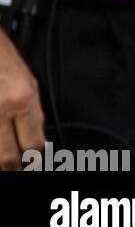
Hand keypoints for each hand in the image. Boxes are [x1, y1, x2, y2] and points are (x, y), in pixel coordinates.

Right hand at [0, 27, 45, 169]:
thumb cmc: (4, 60)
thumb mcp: (29, 82)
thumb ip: (34, 114)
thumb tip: (38, 142)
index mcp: (21, 99)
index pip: (33, 144)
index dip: (36, 156)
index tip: (37, 158)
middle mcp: (0, 110)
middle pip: (8, 158)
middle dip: (16, 167)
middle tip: (20, 167)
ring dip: (2, 161)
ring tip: (8, 160)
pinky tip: (0, 142)